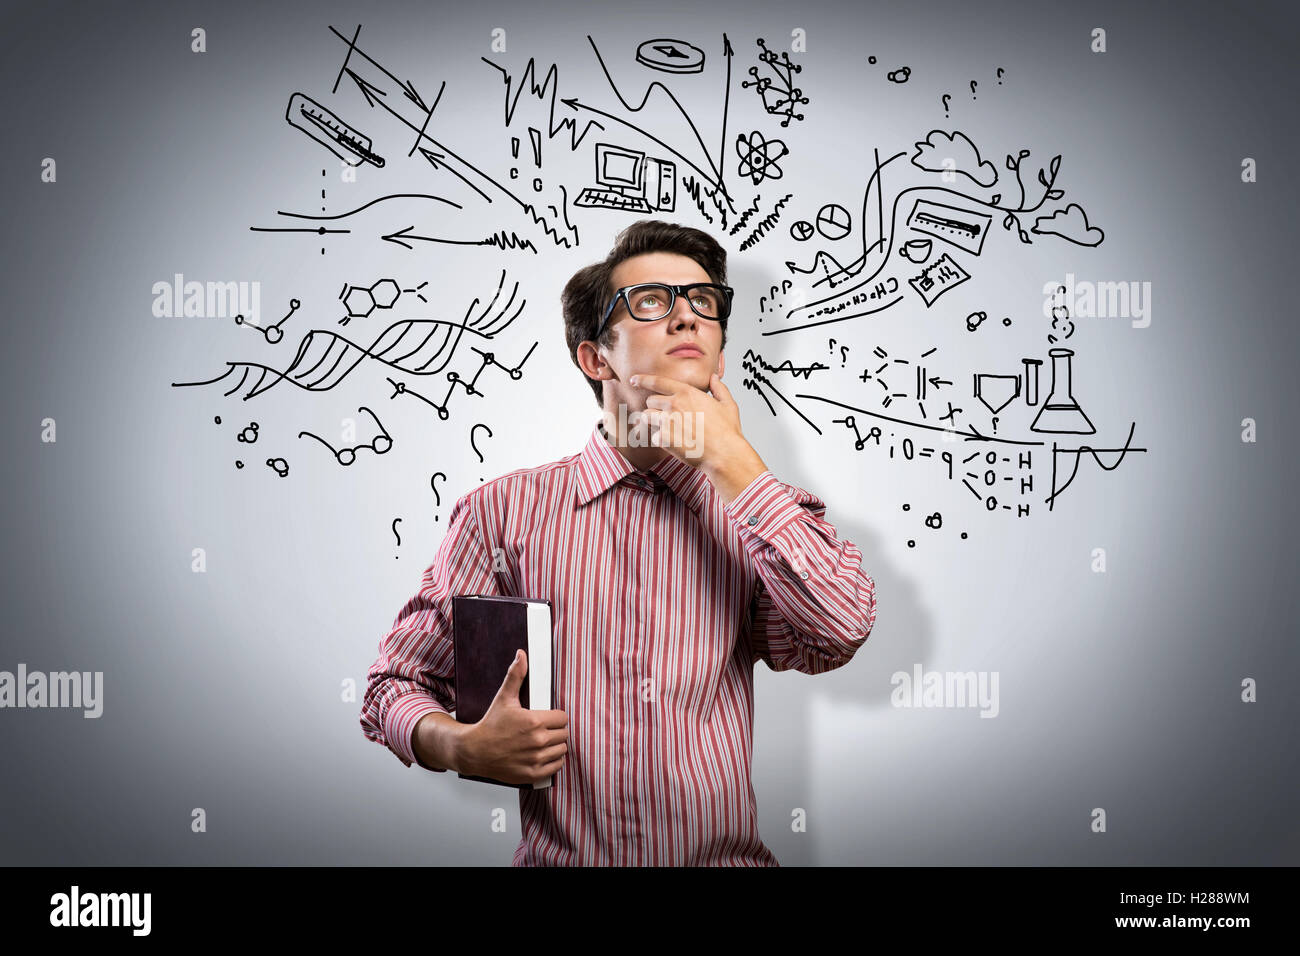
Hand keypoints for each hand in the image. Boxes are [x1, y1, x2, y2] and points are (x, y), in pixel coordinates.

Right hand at [460, 650, 567, 785]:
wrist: (474, 751)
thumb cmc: (490, 724)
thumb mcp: (504, 698)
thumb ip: (516, 675)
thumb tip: (522, 654)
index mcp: (534, 721)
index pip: (563, 717)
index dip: (555, 716)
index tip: (546, 718)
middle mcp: (537, 741)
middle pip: (564, 733)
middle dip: (556, 730)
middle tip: (543, 730)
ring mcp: (535, 759)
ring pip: (562, 749)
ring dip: (556, 745)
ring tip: (542, 742)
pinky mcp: (533, 774)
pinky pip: (557, 766)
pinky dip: (553, 761)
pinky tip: (542, 755)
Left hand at [631, 371, 768, 501]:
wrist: (724, 454)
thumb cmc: (727, 432)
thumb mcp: (728, 405)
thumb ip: (719, 388)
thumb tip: (714, 378)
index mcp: (687, 393)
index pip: (657, 381)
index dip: (642, 379)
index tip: (634, 380)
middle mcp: (674, 404)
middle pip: (650, 401)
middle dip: (655, 408)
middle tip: (668, 418)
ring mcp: (667, 421)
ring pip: (646, 417)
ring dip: (653, 422)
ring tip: (667, 430)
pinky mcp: (663, 437)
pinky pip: (653, 436)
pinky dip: (661, 441)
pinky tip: (674, 444)